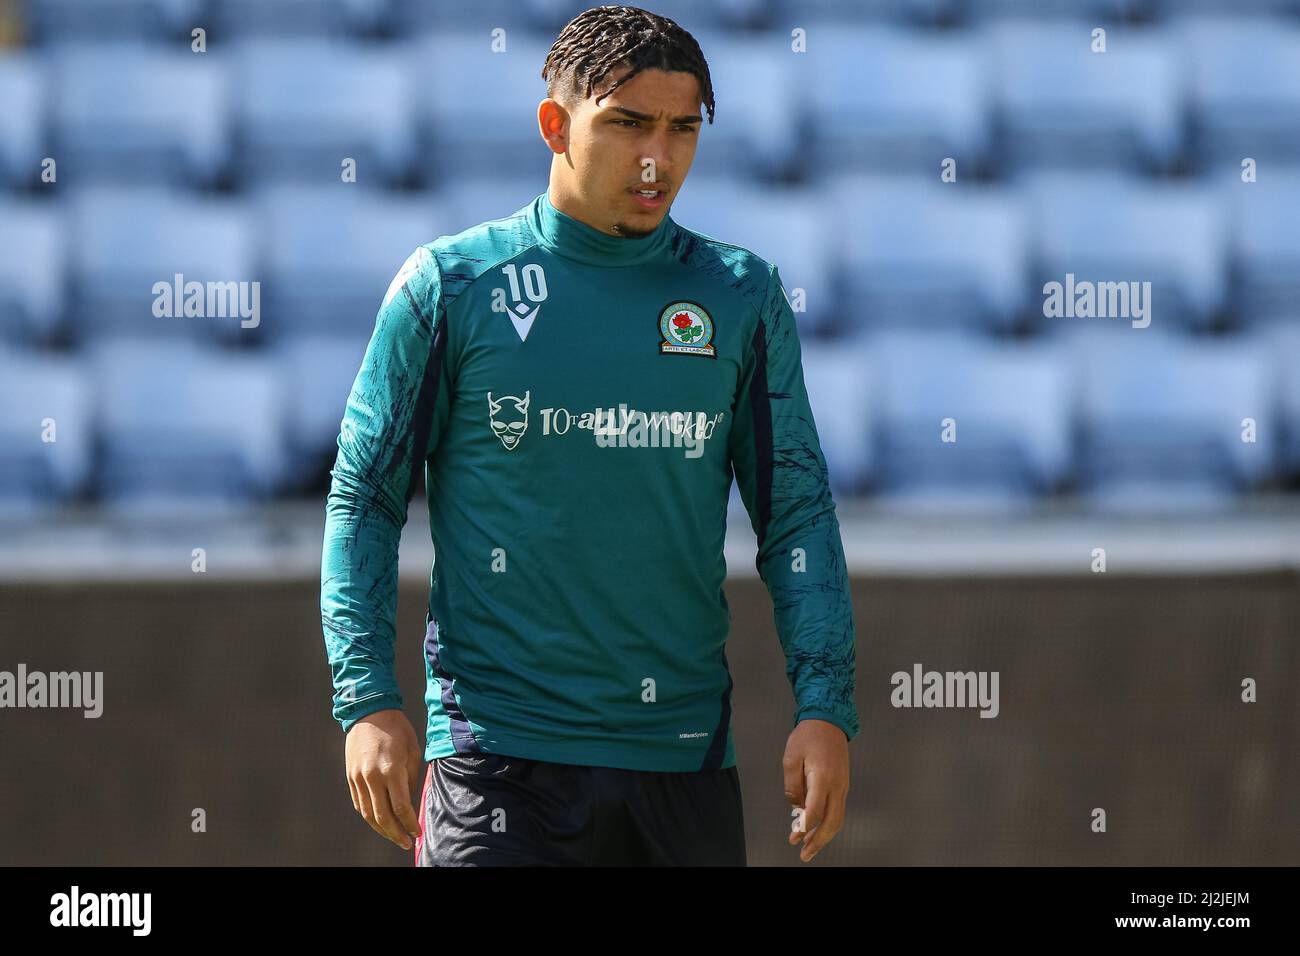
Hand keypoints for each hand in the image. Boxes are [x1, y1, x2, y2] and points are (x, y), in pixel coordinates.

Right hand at [345, 709, 423, 849]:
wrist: (369, 711)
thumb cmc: (397, 729)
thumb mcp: (412, 750)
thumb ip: (411, 779)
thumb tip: (409, 802)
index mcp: (391, 770)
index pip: (401, 807)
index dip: (409, 823)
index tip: (417, 832)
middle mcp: (372, 777)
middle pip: (383, 816)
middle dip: (396, 833)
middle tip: (406, 843)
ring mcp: (358, 778)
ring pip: (368, 814)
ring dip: (381, 829)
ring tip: (394, 837)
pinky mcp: (350, 776)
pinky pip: (359, 803)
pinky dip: (369, 816)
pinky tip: (379, 822)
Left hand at [783, 718, 848, 861]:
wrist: (829, 721)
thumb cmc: (808, 736)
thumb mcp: (790, 757)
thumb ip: (792, 785)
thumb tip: (796, 808)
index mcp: (823, 777)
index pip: (815, 810)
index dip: (803, 826)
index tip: (793, 837)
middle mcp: (837, 785)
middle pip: (832, 821)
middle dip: (818, 841)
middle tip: (804, 854)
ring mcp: (843, 786)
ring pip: (837, 818)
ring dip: (823, 835)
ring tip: (808, 847)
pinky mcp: (842, 785)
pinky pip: (837, 809)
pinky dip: (827, 823)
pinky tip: (814, 828)